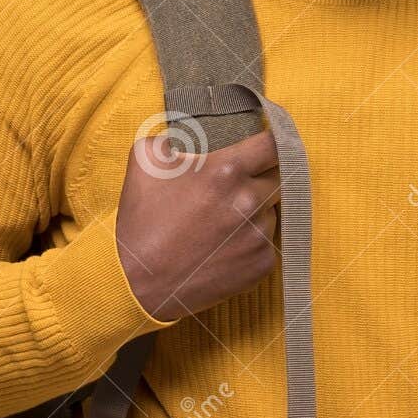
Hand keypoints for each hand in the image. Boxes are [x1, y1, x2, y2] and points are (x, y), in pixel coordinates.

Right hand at [115, 128, 280, 321]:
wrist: (137, 282)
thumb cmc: (141, 220)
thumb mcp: (144, 160)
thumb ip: (173, 136)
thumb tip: (189, 135)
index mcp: (227, 171)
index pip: (274, 145)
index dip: (272, 143)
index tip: (265, 148)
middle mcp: (249, 201)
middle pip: (280, 177)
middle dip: (262, 177)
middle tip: (236, 187)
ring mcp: (259, 235)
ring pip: (273, 211)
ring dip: (256, 211)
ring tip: (223, 222)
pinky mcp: (262, 264)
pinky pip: (268, 242)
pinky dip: (251, 241)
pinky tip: (225, 246)